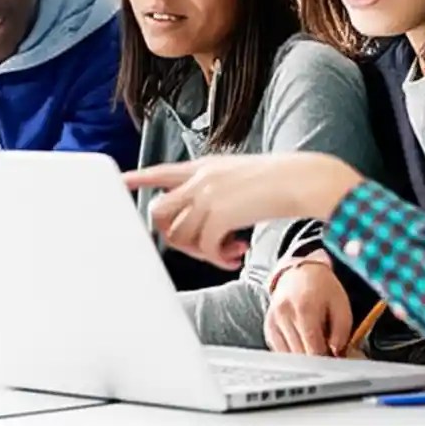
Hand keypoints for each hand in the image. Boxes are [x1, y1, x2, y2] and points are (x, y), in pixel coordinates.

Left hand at [123, 153, 362, 269]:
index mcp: (203, 167)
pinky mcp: (220, 214)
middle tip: (205, 246)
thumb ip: (215, 190)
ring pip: (180, 235)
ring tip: (229, 250)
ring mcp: (207, 195)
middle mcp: (199, 179)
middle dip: (176, 236)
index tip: (121, 182)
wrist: (303, 179)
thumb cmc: (279, 181)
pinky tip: (238, 253)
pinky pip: (204, 248)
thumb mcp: (239, 175)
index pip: (161, 172)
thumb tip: (202, 223)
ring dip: (202, 252)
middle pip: (160, 212)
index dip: (139, 179)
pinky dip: (220, 258)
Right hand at [266, 263, 352, 356]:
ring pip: (289, 356)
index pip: (313, 349)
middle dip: (315, 360)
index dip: (326, 360)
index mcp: (305, 309)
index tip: (334, 359)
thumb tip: (335, 354)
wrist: (301, 273)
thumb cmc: (324, 290)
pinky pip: (280, 352)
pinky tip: (302, 342)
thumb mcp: (342, 306)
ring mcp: (273, 321)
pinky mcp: (268, 328)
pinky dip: (293, 353)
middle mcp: (284, 315)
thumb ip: (341, 333)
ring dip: (303, 358)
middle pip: (300, 355)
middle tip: (327, 352)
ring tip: (314, 345)